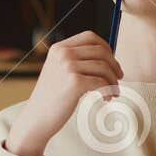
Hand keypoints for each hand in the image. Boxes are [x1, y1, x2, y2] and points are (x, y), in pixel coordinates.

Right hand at [4, 32, 123, 155]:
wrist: (37, 118)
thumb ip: (77, 61)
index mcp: (58, 48)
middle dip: (114, 65)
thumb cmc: (51, 98)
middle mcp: (63, 54)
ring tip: (112, 92)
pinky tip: (107, 98)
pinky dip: (109, 90)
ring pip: (104, 67)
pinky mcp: (75, 82)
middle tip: (119, 78)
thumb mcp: (59, 72)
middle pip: (101, 51)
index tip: (112, 62)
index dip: (106, 47)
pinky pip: (102, 82)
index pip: (90, 37)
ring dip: (113, 81)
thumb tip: (109, 57)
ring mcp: (68, 67)